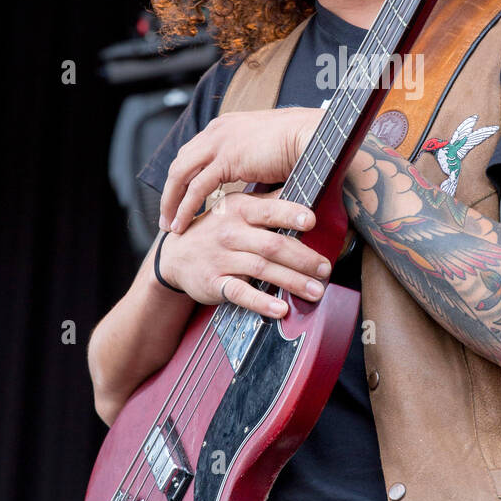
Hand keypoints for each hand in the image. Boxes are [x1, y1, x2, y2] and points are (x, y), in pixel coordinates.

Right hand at [158, 189, 331, 317]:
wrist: (175, 254)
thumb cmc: (217, 228)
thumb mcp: (236, 208)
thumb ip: (268, 203)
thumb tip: (307, 190)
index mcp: (239, 209)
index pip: (268, 210)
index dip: (290, 214)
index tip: (312, 220)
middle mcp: (230, 232)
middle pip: (272, 245)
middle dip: (302, 258)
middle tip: (325, 268)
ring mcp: (221, 258)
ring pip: (262, 270)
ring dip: (292, 282)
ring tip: (315, 291)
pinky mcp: (214, 282)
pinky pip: (240, 293)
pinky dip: (261, 302)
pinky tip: (280, 309)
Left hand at [160, 107, 324, 234]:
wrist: (311, 135)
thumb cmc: (299, 146)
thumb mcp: (264, 154)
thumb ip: (250, 168)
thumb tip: (249, 194)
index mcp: (225, 126)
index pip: (193, 154)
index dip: (183, 179)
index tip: (179, 201)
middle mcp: (216, 131)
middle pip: (180, 163)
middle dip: (170, 192)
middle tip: (167, 217)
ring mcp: (219, 142)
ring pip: (181, 174)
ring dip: (171, 202)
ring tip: (169, 226)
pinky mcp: (226, 159)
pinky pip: (197, 187)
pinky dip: (186, 207)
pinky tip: (182, 224)